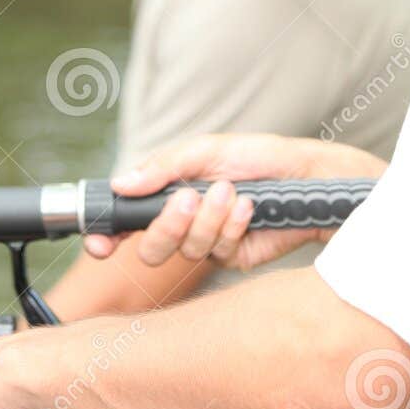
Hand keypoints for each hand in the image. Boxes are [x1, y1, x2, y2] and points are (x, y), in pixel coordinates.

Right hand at [94, 132, 385, 268]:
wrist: (307, 175)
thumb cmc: (259, 157)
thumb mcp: (207, 150)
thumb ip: (164, 167)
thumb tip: (120, 183)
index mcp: (169, 194)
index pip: (127, 222)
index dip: (108, 236)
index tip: (102, 244)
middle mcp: (185, 223)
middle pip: (151, 249)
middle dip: (168, 225)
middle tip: (189, 198)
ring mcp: (209, 243)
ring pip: (186, 252)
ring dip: (208, 219)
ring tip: (230, 192)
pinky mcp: (235, 258)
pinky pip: (219, 253)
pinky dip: (231, 227)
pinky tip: (248, 208)